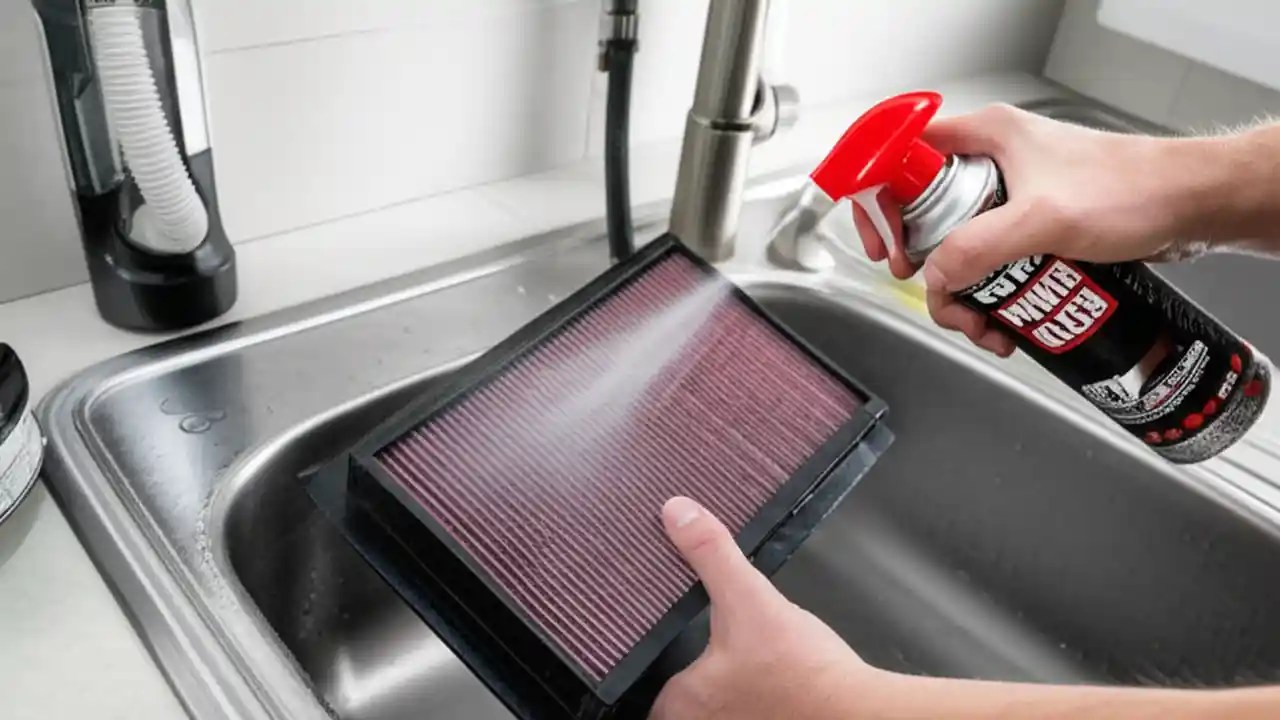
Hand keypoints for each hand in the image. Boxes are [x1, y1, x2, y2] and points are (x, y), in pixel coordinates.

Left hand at [649, 497, 877, 718]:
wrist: (857, 713)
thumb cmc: (801, 671)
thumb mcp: (749, 599)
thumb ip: (711, 556)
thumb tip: (675, 512)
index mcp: (682, 704)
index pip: (645, 685)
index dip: (652, 658)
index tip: (661, 637)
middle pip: (678, 700)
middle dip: (689, 673)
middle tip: (700, 643)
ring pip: (712, 707)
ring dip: (719, 687)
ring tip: (728, 655)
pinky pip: (742, 713)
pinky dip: (746, 697)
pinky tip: (760, 675)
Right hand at [853, 103, 1207, 356]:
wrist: (1188, 207)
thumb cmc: (1132, 190)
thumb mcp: (1043, 219)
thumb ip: (979, 248)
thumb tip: (935, 279)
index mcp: (984, 137)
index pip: (901, 157)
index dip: (880, 202)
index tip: (887, 246)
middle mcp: (991, 163)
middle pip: (922, 216)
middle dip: (926, 269)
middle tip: (938, 296)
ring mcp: (1010, 197)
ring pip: (955, 249)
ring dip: (959, 296)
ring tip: (981, 325)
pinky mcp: (1029, 227)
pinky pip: (987, 265)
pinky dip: (986, 299)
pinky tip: (1002, 325)